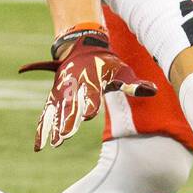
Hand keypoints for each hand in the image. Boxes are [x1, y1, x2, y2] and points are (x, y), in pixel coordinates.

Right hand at [19, 26, 155, 150]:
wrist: (82, 46)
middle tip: (66, 136)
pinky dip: (42, 129)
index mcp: (91, 81)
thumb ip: (134, 84)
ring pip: (56, 113)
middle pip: (71, 106)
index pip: (91, 94)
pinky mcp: (54, 98)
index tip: (89, 115)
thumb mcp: (121, 71)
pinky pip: (46, 115)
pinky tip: (39, 147)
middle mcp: (74, 87)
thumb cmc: (106, 63)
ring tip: (54, 144)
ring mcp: (61, 93)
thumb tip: (153, 90)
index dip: (90, 103)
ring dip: (53, 128)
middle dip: (68, 121)